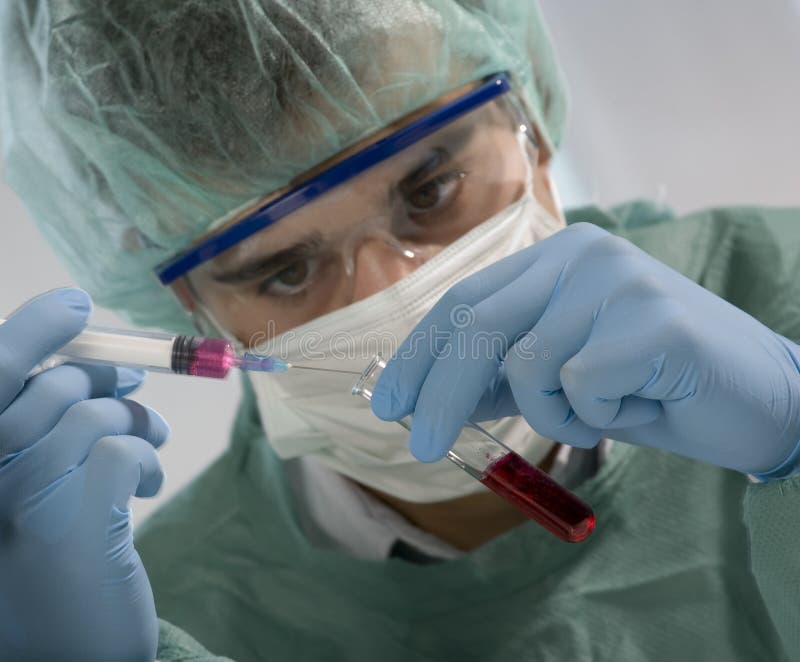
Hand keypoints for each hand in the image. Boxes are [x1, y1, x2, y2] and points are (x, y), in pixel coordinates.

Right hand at [0, 289, 168, 661]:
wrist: (61, 661)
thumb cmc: (44, 571)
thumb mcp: (25, 493)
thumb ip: (39, 433)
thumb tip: (100, 367)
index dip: (31, 329)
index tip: (75, 303)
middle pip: (51, 386)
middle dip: (105, 378)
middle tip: (134, 386)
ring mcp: (20, 501)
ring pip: (95, 414)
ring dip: (136, 423)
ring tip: (149, 446)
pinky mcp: (73, 526)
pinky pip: (122, 449)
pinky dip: (144, 458)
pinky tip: (143, 488)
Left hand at [371, 223, 799, 479]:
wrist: (761, 400)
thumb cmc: (653, 388)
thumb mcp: (562, 380)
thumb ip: (501, 375)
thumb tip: (429, 395)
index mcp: (556, 257)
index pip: (464, 302)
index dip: (419, 354)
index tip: (389, 402)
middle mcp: (583, 253)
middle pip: (476, 324)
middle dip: (438, 393)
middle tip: (419, 447)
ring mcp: (619, 282)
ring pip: (526, 365)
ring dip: (553, 412)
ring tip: (602, 413)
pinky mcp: (652, 322)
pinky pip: (578, 388)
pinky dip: (597, 417)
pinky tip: (639, 406)